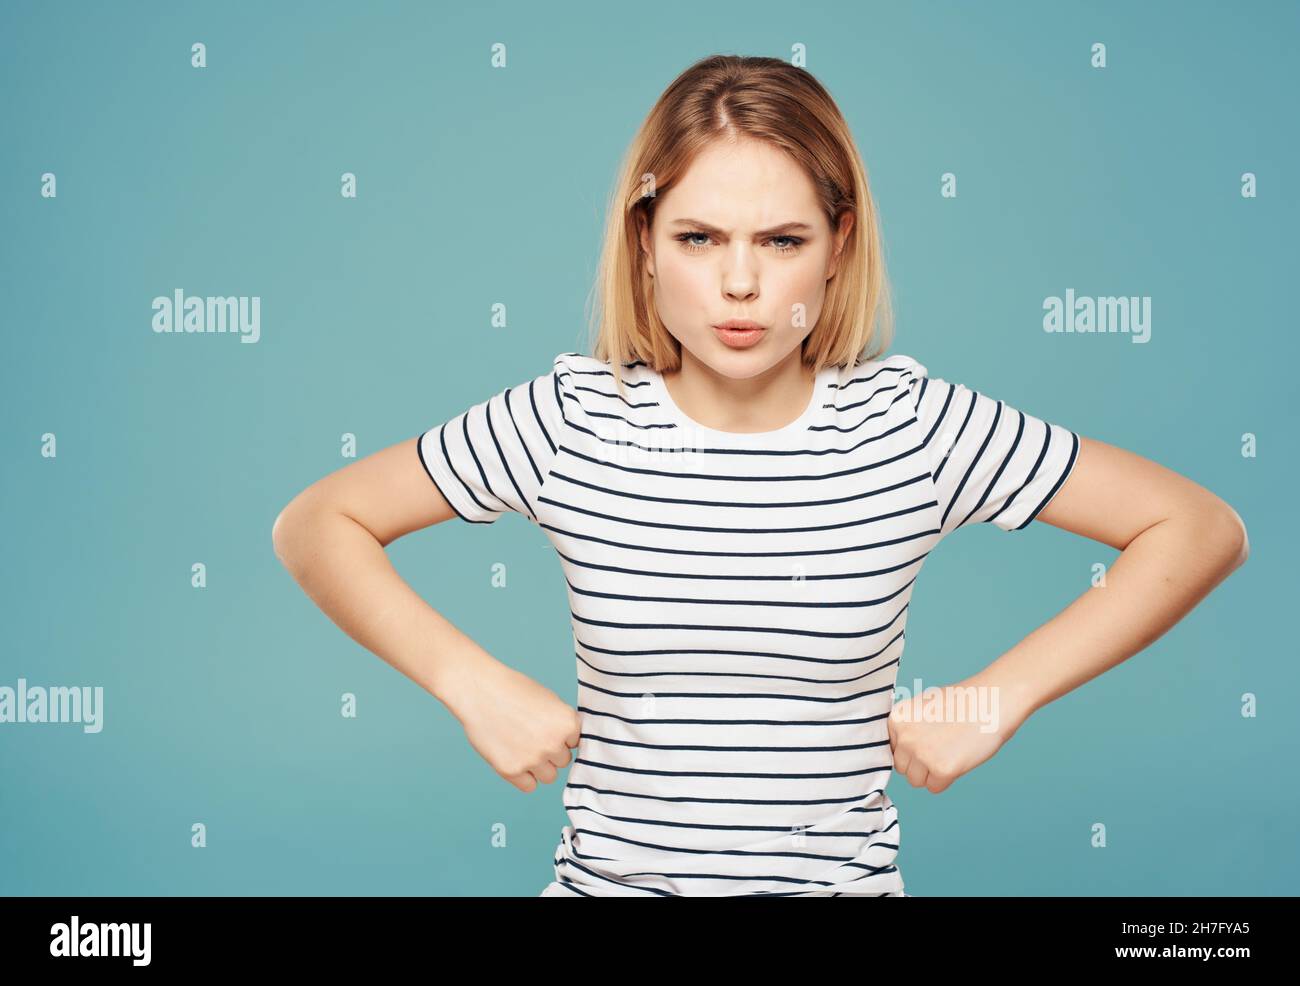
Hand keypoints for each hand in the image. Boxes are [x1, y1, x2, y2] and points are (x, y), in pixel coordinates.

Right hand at [450, 657, 581, 792]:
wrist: (480, 691)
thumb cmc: (514, 691)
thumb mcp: (549, 700)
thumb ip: (563, 725)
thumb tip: (570, 747)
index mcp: (567, 723)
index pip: (574, 743)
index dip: (559, 735)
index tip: (543, 725)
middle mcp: (553, 743)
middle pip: (562, 761)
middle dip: (550, 750)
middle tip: (529, 734)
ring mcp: (532, 759)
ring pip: (549, 776)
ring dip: (539, 766)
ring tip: (522, 746)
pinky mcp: (511, 770)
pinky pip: (529, 786)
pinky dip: (523, 776)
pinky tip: (513, 757)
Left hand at [887, 682, 1017, 793]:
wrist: (991, 702)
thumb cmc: (962, 702)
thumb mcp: (923, 705)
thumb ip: (907, 727)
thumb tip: (900, 751)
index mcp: (898, 719)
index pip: (893, 749)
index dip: (911, 749)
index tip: (927, 741)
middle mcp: (905, 737)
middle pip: (902, 767)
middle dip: (919, 763)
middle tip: (941, 748)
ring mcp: (922, 754)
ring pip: (915, 781)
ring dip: (930, 774)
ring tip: (949, 753)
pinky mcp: (941, 769)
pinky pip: (934, 788)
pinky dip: (946, 780)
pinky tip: (958, 760)